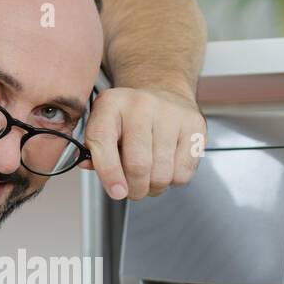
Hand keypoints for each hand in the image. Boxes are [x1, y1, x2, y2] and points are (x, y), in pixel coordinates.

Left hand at [80, 86, 205, 199]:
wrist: (162, 91)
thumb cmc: (129, 117)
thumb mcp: (104, 125)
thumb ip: (94, 150)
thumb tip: (89, 167)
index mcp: (111, 103)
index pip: (103, 142)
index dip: (109, 174)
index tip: (117, 192)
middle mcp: (141, 104)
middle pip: (138, 165)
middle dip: (135, 189)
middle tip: (133, 190)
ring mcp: (171, 114)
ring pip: (162, 174)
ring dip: (154, 187)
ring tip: (150, 178)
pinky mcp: (194, 126)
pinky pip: (183, 172)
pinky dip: (173, 180)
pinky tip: (167, 166)